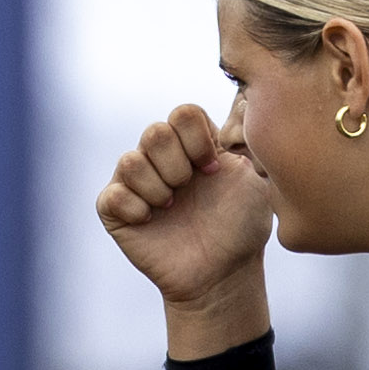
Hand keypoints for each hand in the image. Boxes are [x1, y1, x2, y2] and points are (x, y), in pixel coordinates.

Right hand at [96, 103, 274, 308]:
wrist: (223, 273)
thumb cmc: (242, 227)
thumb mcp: (256, 177)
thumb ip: (248, 137)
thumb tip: (248, 96)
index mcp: (192, 144)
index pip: (182, 114)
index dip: (197, 141)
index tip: (214, 170)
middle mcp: (161, 158)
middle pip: (154, 133)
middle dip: (177, 165)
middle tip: (189, 191)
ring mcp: (136, 184)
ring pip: (130, 161)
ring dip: (157, 188)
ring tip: (172, 208)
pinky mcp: (115, 211)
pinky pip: (112, 195)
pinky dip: (134, 207)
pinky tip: (151, 221)